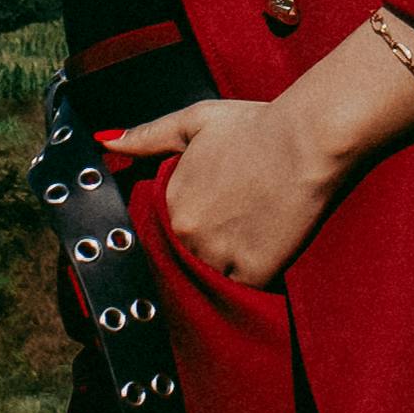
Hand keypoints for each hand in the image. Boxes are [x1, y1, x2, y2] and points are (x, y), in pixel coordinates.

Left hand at [100, 93, 342, 289]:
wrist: (309, 142)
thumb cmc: (257, 126)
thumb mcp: (195, 121)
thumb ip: (148, 136)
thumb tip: (104, 141)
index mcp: (170, 202)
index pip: (162, 231)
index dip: (184, 226)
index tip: (208, 214)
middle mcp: (187, 234)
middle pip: (186, 257)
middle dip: (203, 248)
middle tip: (234, 225)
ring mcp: (219, 256)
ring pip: (211, 276)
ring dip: (223, 267)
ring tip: (249, 239)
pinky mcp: (253, 273)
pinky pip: (242, 290)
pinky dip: (249, 279)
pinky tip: (263, 254)